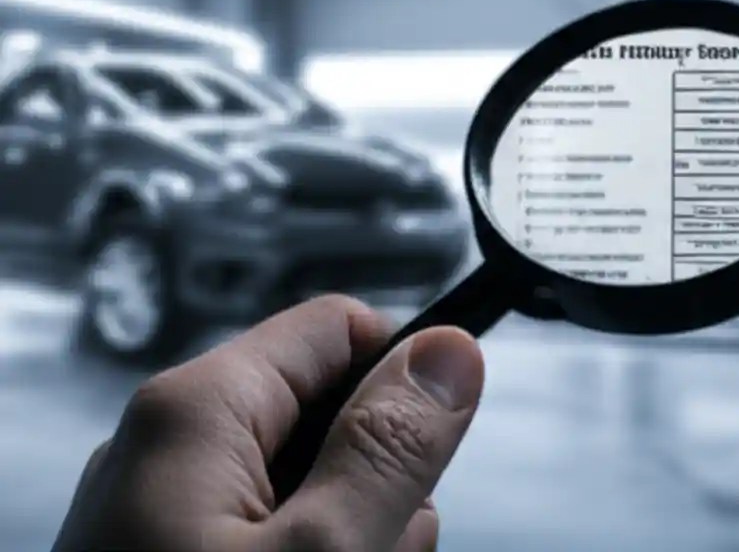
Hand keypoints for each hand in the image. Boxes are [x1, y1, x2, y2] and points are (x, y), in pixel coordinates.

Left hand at [53, 295, 484, 551]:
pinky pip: (273, 545)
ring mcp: (165, 515)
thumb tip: (451, 351)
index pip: (338, 331)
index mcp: (196, 413)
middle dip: (380, 493)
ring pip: (313, 495)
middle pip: (332, 418)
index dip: (401, 383)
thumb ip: (391, 449)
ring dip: (354, 548)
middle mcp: (169, 449)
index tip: (430, 456)